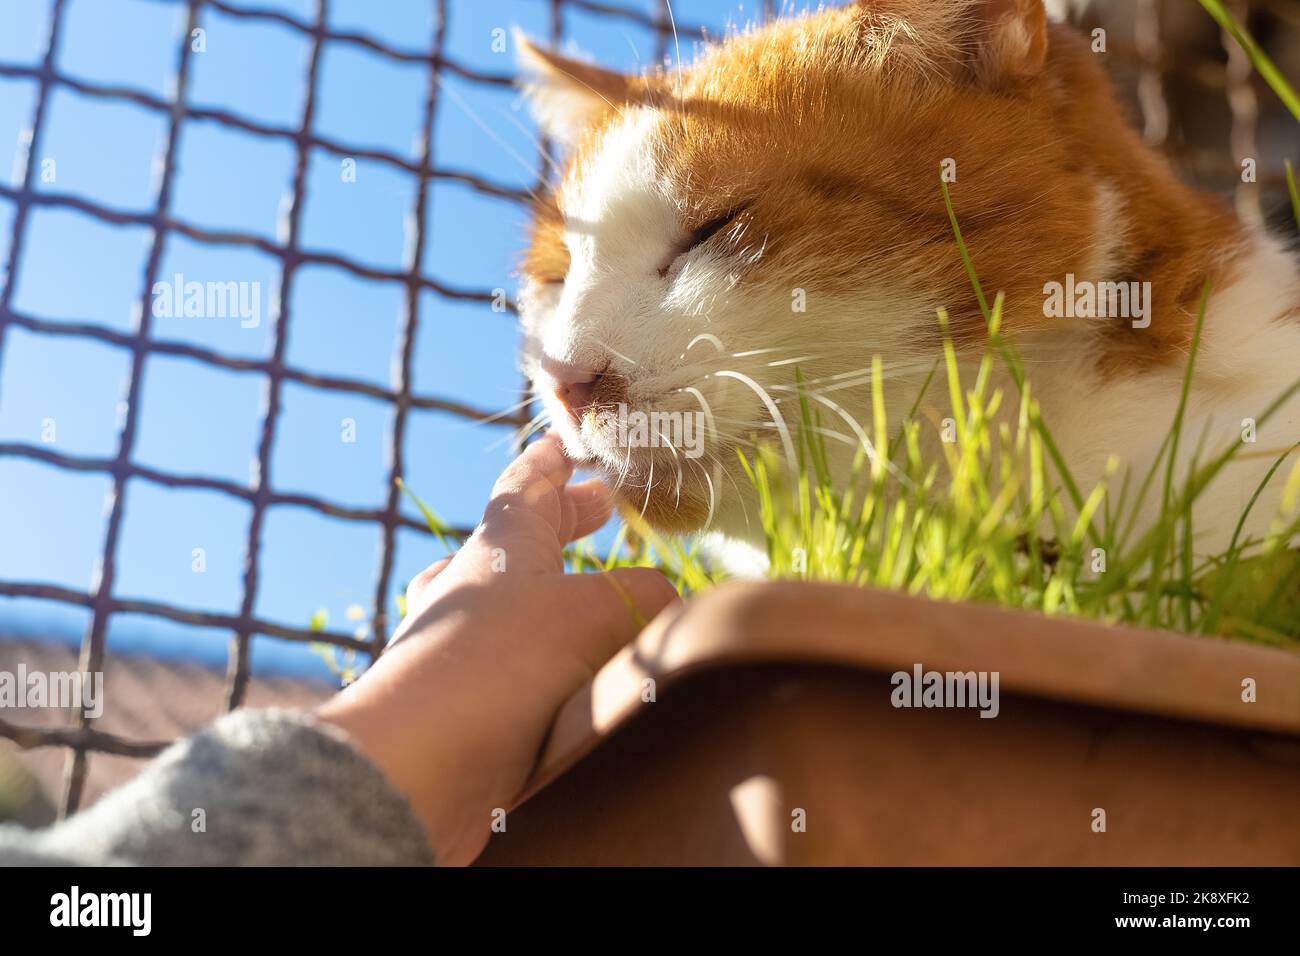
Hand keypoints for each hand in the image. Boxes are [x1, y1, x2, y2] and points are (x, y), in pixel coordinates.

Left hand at [316, 433, 678, 864]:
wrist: (418, 767)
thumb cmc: (500, 664)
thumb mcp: (595, 612)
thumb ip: (645, 598)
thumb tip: (665, 604)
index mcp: (499, 545)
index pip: (526, 485)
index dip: (552, 460)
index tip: (568, 444)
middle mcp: (470, 589)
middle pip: (519, 541)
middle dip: (566, 522)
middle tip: (603, 511)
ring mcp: (459, 651)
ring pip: (509, 606)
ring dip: (554, 597)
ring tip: (598, 604)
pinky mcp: (460, 711)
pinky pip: (510, 671)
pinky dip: (548, 667)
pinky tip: (577, 687)